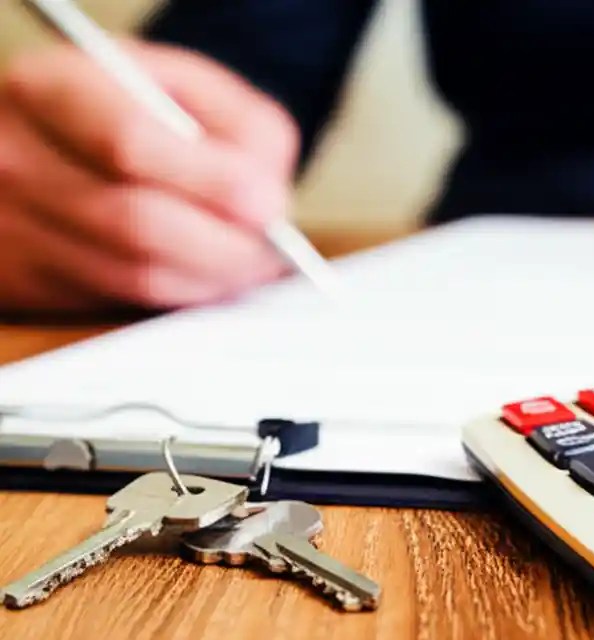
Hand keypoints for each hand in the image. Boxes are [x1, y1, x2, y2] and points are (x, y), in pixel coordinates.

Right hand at [0, 42, 298, 314]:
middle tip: (272, 250)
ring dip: (209, 278)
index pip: (129, 142)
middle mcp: (12, 154)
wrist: (70, 140)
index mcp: (52, 86)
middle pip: (135, 221)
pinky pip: (119, 303)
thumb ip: (243, 130)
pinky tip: (200, 272)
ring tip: (247, 261)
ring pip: (133, 274)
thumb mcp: (198, 91)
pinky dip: (177, 295)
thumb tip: (264, 204)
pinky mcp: (19, 282)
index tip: (268, 205)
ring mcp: (6, 223)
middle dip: (224, 245)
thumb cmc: (146, 112)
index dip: (213, 182)